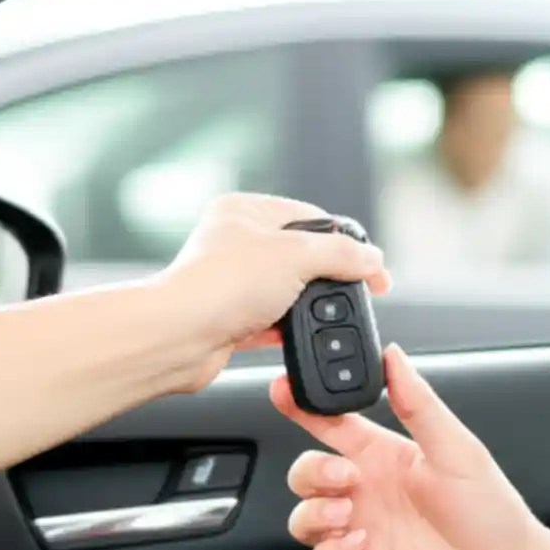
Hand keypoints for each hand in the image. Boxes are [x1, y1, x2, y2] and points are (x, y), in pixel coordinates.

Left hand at [164, 193, 390, 391]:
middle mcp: (236, 243)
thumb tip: (371, 259)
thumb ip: (342, 254)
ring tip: (324, 316)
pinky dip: (290, 331)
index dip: (346, 241)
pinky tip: (299, 336)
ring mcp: (232, 283)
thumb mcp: (297, 256)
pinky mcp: (230, 320)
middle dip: (327, 277)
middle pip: (302, 256)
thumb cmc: (219, 285)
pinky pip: (272, 323)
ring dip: (308, 306)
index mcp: (245, 211)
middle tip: (353, 293)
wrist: (178, 338)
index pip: (311, 217)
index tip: (372, 265)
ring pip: (288, 291)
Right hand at [273, 344, 548, 549]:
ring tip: (348, 513)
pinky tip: (361, 544)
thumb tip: (393, 355)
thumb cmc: (491, 514)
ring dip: (314, 512)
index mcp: (385, 458)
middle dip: (311, 470)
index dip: (302, 406)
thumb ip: (418, 403)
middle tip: (345, 477)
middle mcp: (367, 495)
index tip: (283, 389)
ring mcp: (359, 535)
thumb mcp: (456, 449)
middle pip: (305, 473)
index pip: (331, 425)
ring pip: (302, 517)